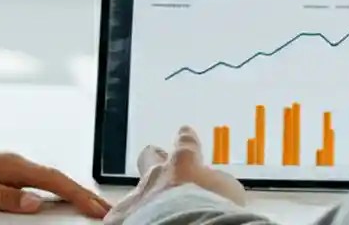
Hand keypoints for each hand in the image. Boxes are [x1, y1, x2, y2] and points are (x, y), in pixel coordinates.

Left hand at [0, 144, 111, 218]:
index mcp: (9, 164)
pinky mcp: (2, 171)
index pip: (53, 180)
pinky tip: (58, 199)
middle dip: (83, 194)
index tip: (98, 208)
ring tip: (88, 206)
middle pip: (57, 179)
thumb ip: (4, 196)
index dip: (78, 194)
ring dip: (70, 192)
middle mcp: (13, 161)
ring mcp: (8, 165)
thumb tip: (36, 203)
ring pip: (48, 179)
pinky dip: (54, 190)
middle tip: (104, 211)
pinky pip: (36, 181)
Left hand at [105, 127, 246, 224]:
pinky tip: (130, 223)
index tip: (184, 132)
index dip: (185, 139)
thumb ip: (216, 186)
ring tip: (150, 213)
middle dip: (154, 159)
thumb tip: (214, 191)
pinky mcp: (120, 220)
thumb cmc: (215, 211)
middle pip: (150, 158)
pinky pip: (119, 216)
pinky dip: (125, 218)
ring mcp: (136, 198)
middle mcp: (156, 176)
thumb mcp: (230, 193)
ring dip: (143, 200)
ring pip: (135, 192)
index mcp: (184, 164)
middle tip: (157, 161)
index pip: (185, 143)